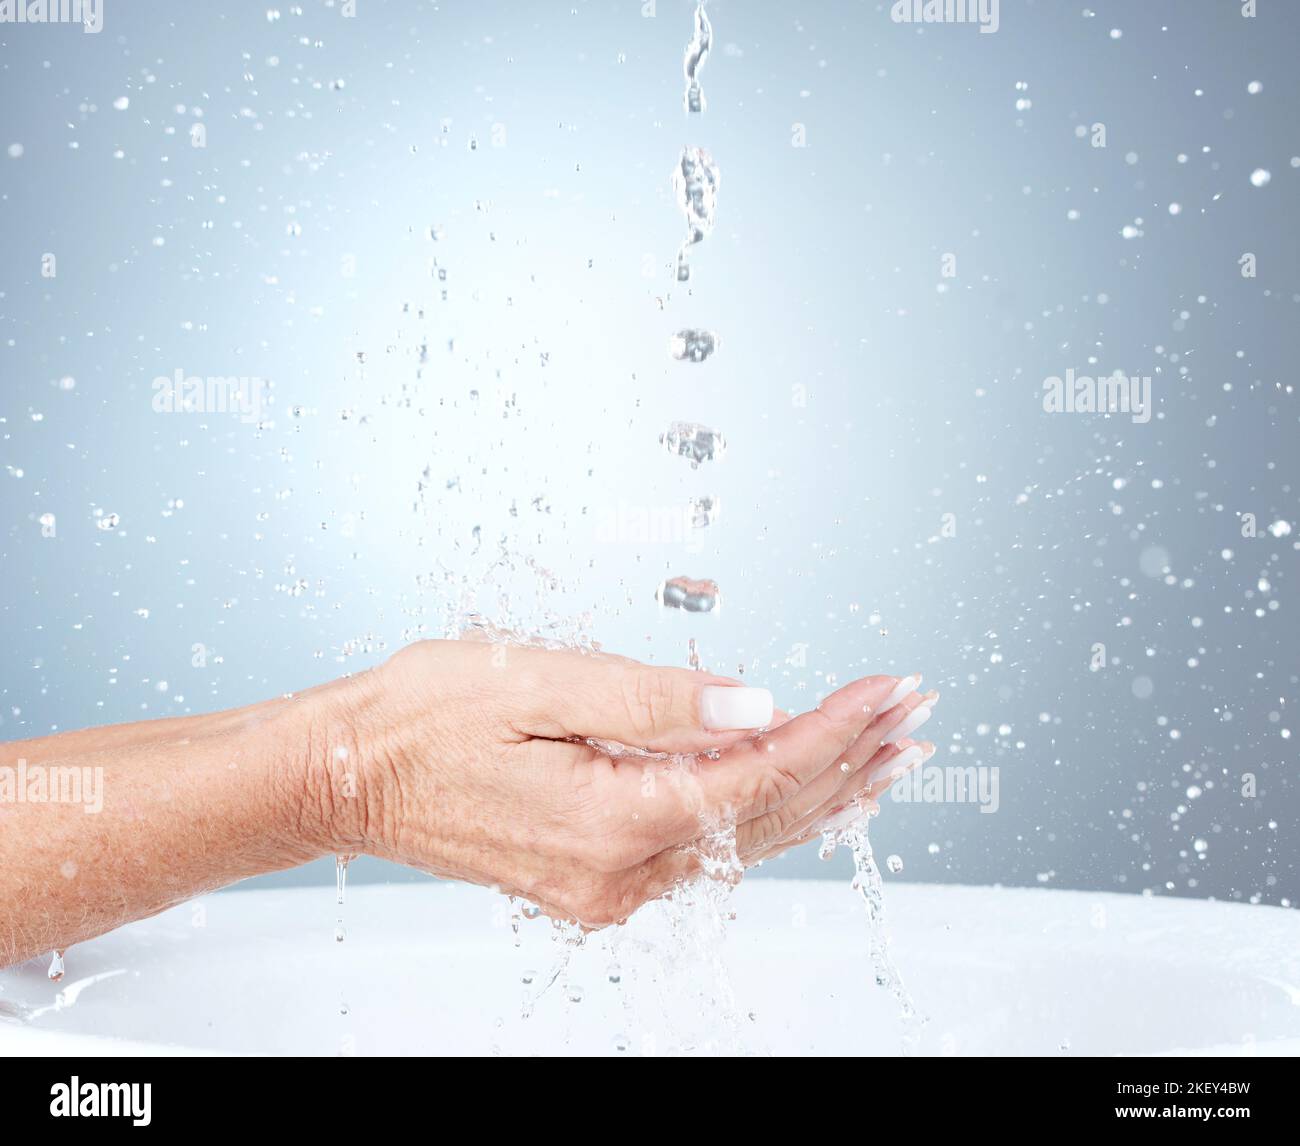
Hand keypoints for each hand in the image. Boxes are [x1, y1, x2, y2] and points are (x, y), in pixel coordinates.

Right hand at [318, 640, 937, 925]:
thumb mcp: (535, 683)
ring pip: (746, 836)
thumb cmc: (424, 717)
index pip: (759, 773)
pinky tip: (806, 789)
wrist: (349, 776)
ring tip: (891, 750)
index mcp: (609, 820)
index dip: (835, 726)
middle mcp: (620, 873)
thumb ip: (651, 699)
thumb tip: (755, 703)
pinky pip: (707, 844)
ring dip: (823, 787)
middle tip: (917, 710)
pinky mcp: (598, 878)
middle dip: (850, 756)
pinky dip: (766, 808)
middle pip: (768, 813)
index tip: (890, 687)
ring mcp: (610, 885)